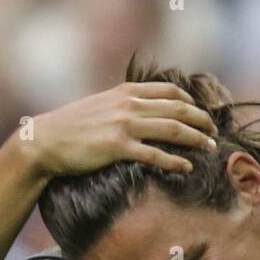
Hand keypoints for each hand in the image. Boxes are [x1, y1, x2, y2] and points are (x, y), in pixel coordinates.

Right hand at [20, 82, 217, 177]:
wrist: (45, 141)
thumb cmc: (71, 128)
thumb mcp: (100, 106)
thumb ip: (122, 106)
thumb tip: (141, 114)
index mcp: (126, 91)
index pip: (169, 91)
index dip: (191, 103)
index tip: (202, 116)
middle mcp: (128, 104)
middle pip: (177, 109)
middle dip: (201, 121)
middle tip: (214, 134)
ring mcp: (123, 125)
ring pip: (172, 129)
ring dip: (195, 139)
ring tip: (209, 149)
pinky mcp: (117, 147)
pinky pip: (154, 154)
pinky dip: (174, 161)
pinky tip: (186, 167)